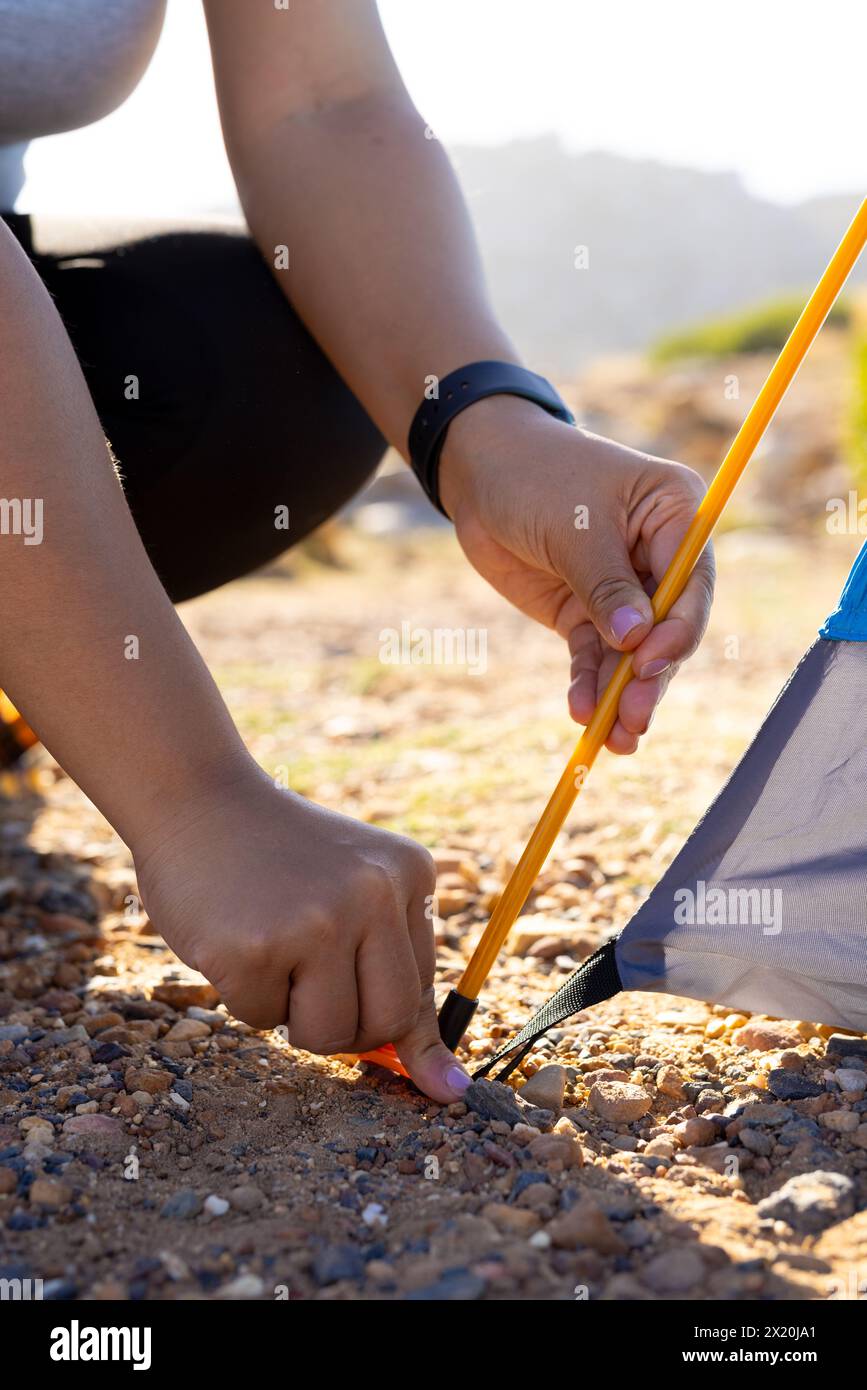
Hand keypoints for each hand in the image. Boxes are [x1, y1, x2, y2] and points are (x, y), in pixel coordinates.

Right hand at [132, 768, 470, 1101]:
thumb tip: (446, 1089)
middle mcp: (373, 893)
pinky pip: (261, 1019)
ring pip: (327, 1034)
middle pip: (385, 1022)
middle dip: (346, 1030)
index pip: (420, 988)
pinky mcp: (256, 946)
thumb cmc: (277, 857)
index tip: (444, 1089)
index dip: (403, 1032)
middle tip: (306, 989)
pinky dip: (241, 996)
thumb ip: (390, 971)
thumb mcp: (352, 890)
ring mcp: (316, 919)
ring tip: (269, 951)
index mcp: (409, 874)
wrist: (197, 800)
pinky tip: (231, 938)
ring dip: (291, 1014)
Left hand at [439, 396, 714, 752]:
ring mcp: (622, 589)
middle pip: (668, 627)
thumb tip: (636, 640)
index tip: (649, 662)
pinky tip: (582, 711)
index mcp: (676, 515)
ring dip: (622, 693)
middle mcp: (658, 556)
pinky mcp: (586, 612)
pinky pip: (595, 656)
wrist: (479, 473)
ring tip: (613, 737)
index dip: (676, 628)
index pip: (691, 582)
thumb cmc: (534, 476)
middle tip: (632, 718)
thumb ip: (605, 585)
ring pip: (632, 651)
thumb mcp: (574, 527)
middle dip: (649, 675)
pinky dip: (589, 684)